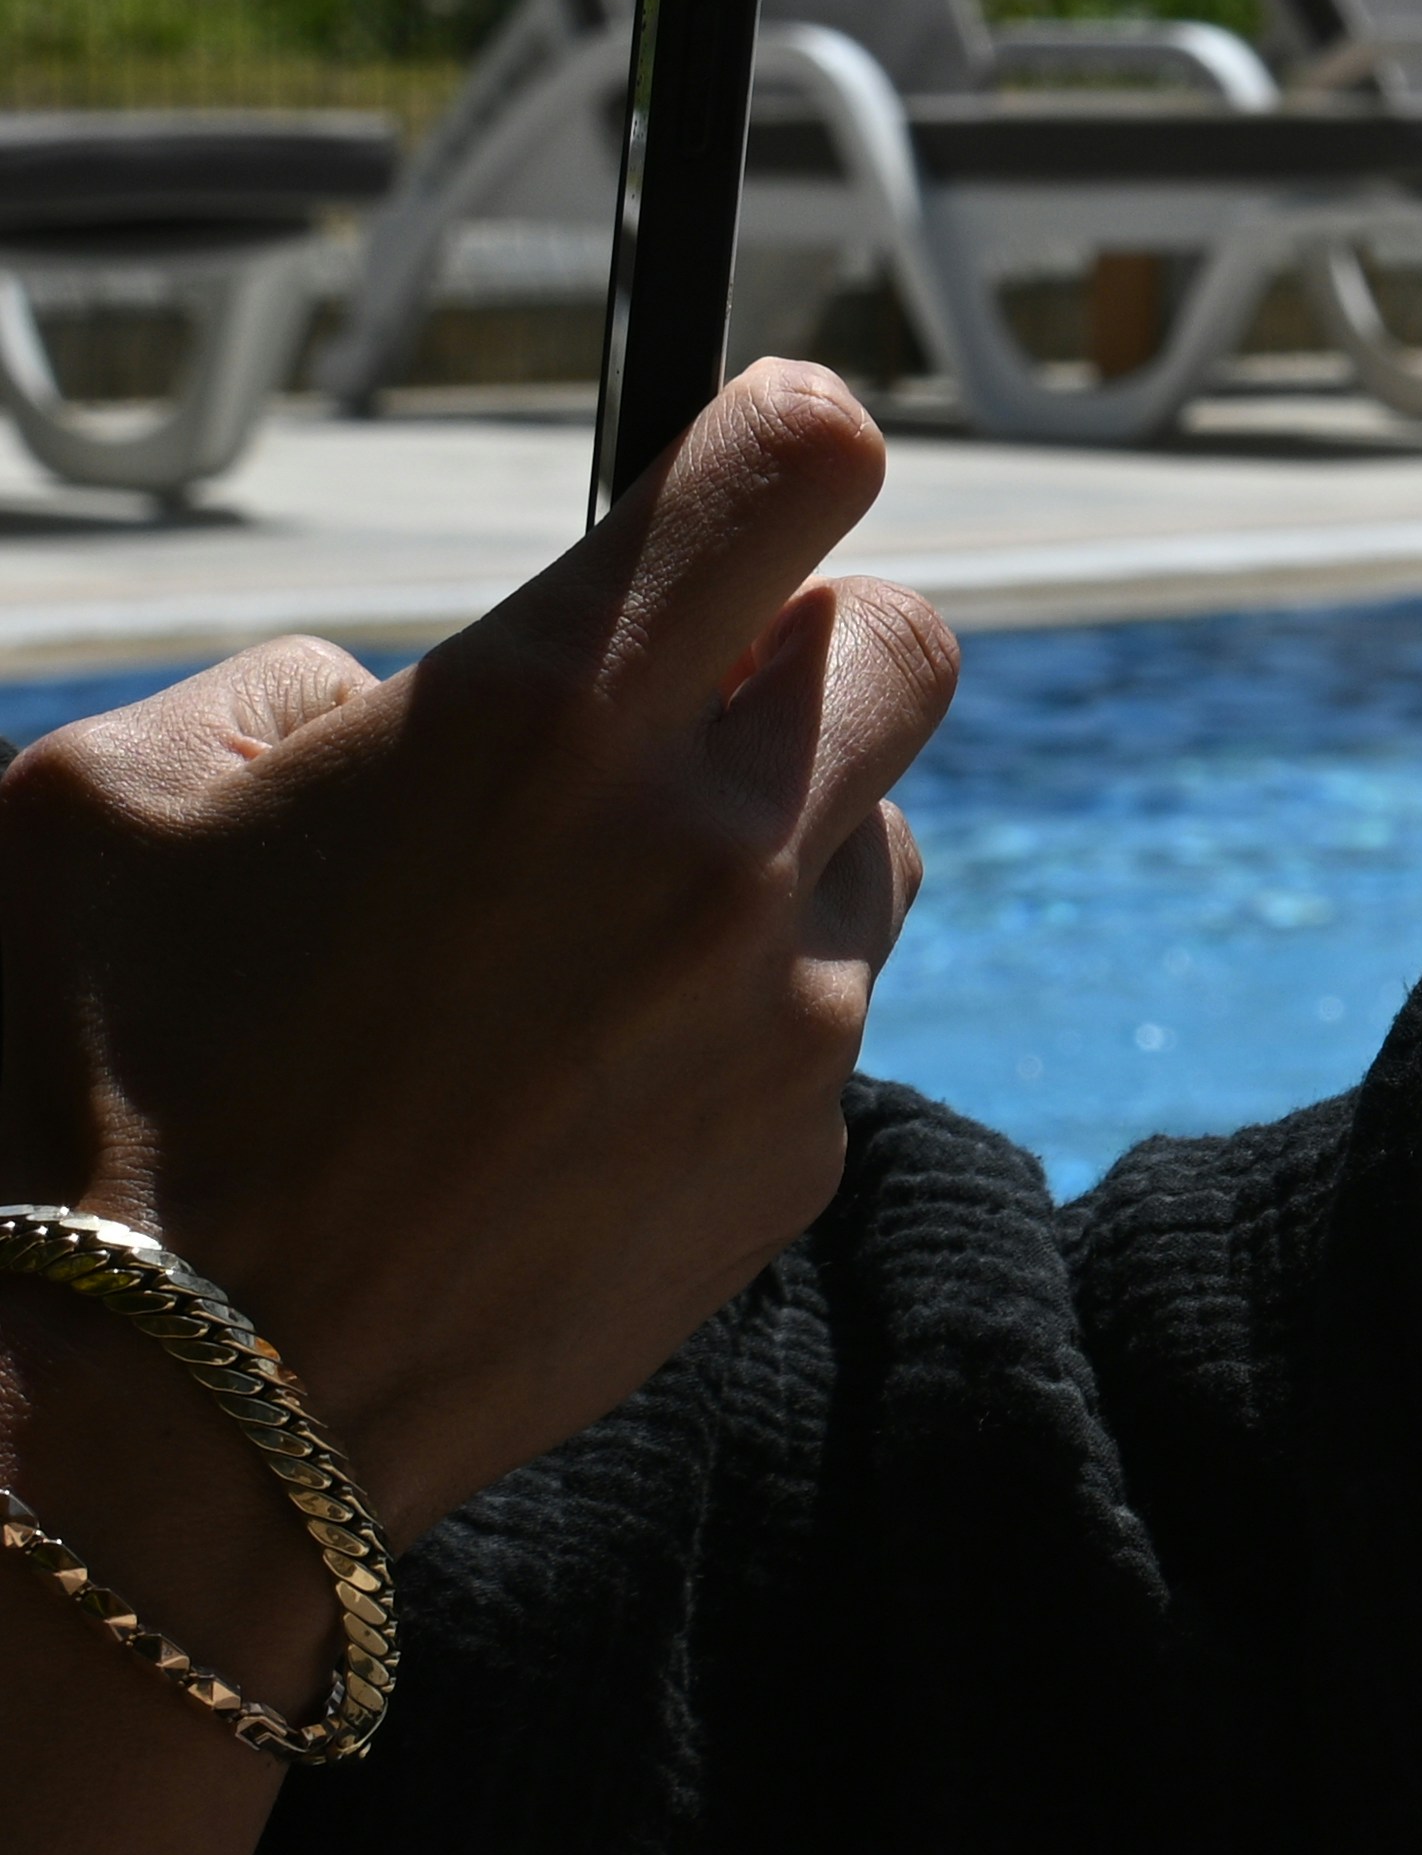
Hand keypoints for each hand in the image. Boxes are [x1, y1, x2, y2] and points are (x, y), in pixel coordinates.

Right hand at [0, 364, 954, 1585]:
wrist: (160, 1417)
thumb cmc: (83, 1087)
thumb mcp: (101, 798)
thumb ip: (290, 696)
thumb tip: (399, 700)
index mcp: (550, 713)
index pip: (792, 473)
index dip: (783, 438)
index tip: (761, 454)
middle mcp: (713, 850)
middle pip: (905, 646)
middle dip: (810, 642)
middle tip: (676, 702)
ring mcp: (786, 1016)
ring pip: (883, 840)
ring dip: (782, 837)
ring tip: (599, 919)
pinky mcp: (799, 1158)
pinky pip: (828, 1020)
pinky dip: (741, 1015)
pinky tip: (577, 1083)